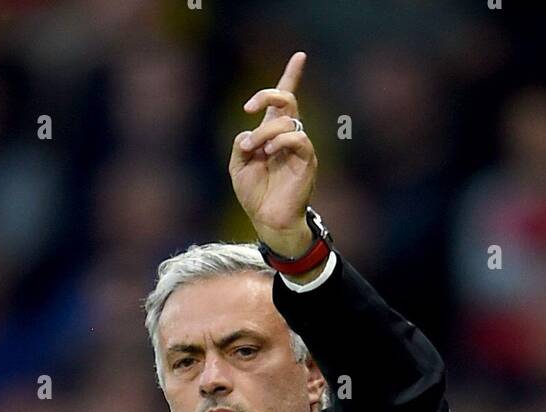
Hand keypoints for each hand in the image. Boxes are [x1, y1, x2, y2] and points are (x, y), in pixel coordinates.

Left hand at [229, 50, 316, 256]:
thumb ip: (241, 144)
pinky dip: (281, 140)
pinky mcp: (307, 160)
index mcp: (272, 134)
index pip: (284, 100)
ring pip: (287, 121)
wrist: (268, 220)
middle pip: (287, 99)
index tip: (300, 56)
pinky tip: (269, 152)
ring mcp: (299, 148)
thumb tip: (249, 132)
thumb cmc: (255, 196)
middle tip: (248, 108)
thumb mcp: (238, 166)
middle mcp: (287, 136)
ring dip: (265, 131)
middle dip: (267, 95)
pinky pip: (299, 138)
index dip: (291, 76)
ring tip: (254, 149)